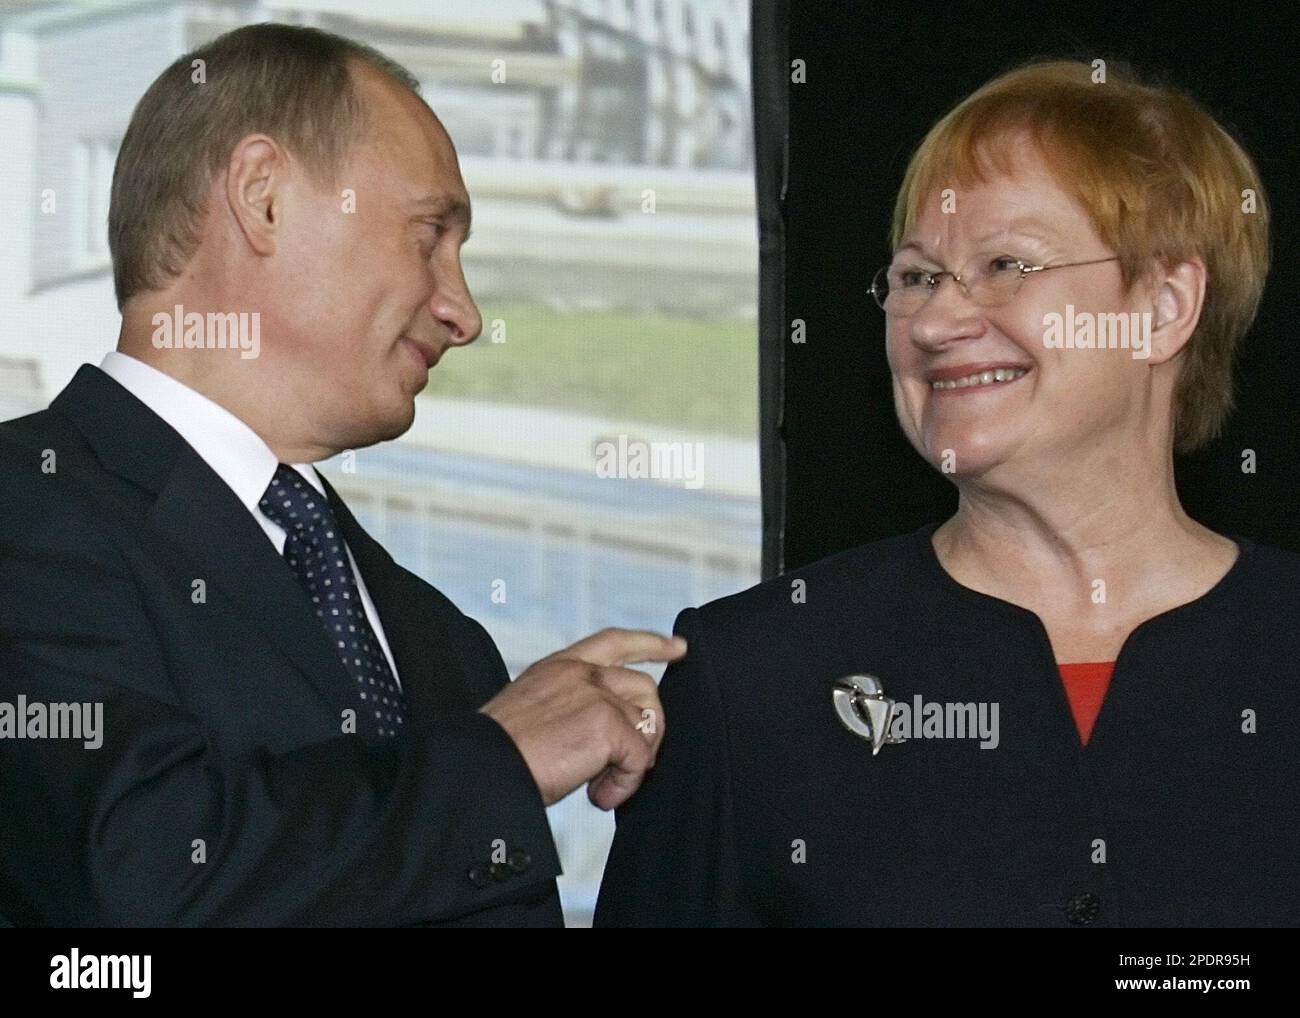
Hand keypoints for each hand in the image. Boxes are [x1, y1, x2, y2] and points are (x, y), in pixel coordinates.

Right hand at [479, 628, 683, 809]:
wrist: (480, 768)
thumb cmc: (496, 753)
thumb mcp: (535, 713)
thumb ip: (572, 708)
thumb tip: (610, 736)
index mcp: (559, 667)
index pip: (614, 642)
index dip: (650, 643)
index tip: (677, 648)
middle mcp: (580, 673)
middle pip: (644, 687)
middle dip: (651, 726)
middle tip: (632, 764)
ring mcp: (596, 694)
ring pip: (645, 726)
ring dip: (631, 764)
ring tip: (601, 786)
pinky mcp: (607, 723)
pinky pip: (639, 759)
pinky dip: (625, 785)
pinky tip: (598, 796)